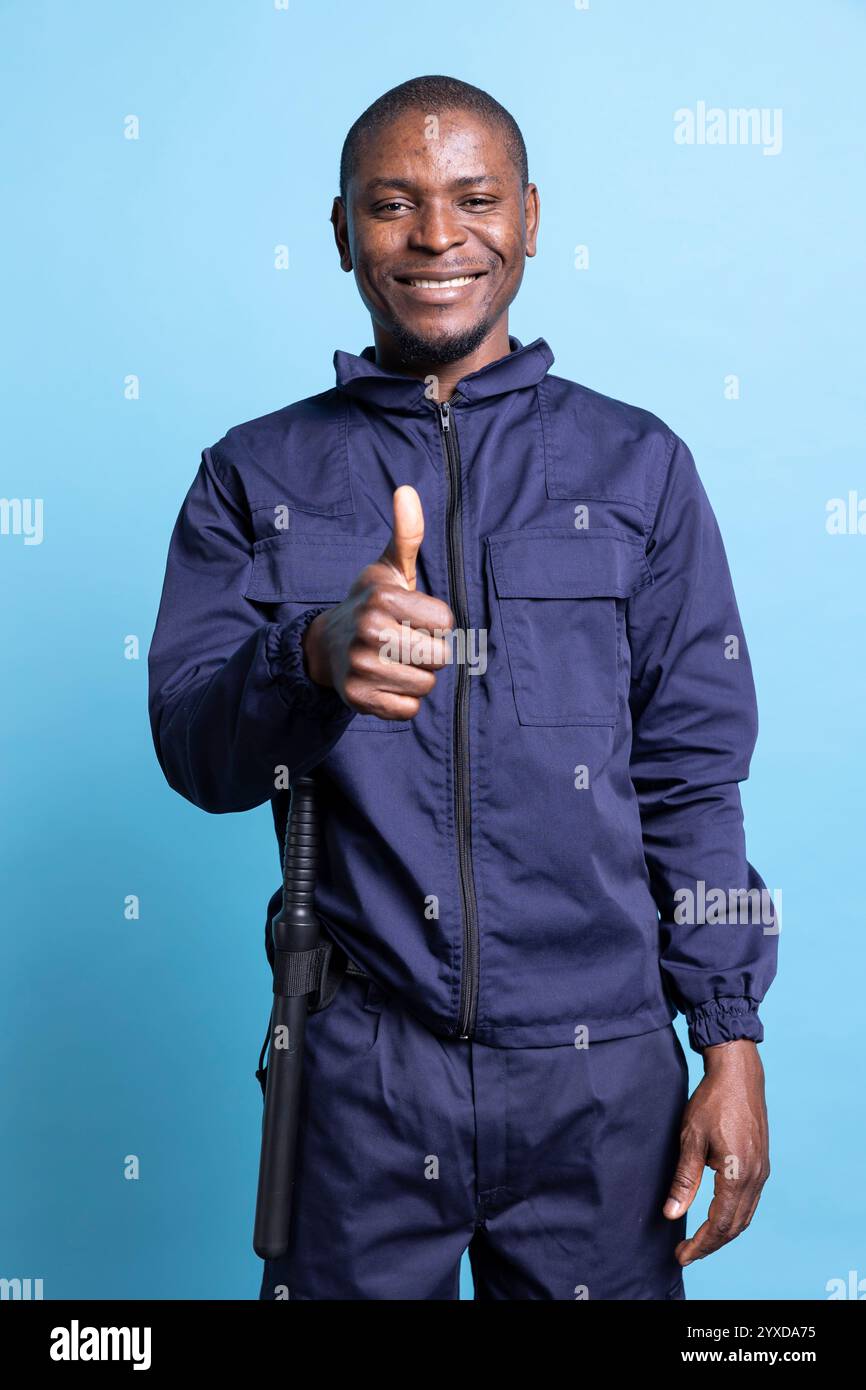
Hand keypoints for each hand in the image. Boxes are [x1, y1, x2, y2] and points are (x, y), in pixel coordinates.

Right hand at [302, 485, 454, 720]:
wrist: (327, 645)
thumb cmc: (370, 603)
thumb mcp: (388, 568)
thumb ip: (407, 534)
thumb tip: (406, 490)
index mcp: (383, 598)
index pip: (446, 622)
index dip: (435, 623)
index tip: (412, 618)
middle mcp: (369, 632)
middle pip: (440, 657)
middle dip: (429, 652)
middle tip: (403, 641)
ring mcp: (361, 667)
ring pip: (425, 685)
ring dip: (416, 676)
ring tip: (392, 660)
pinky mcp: (359, 699)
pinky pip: (409, 709)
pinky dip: (402, 700)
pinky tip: (385, 682)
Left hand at [663, 1039, 769, 1265]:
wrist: (739, 1073)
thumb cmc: (712, 1101)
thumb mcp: (691, 1138)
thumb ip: (684, 1179)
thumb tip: (672, 1214)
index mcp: (738, 1173)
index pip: (720, 1223)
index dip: (701, 1244)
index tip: (681, 1255)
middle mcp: (756, 1177)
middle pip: (735, 1226)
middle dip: (711, 1244)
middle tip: (686, 1254)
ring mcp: (762, 1171)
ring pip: (745, 1216)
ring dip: (723, 1233)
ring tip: (699, 1242)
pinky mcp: (761, 1163)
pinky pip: (750, 1202)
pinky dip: (733, 1217)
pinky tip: (717, 1217)